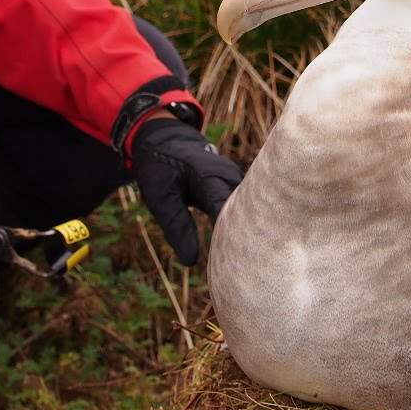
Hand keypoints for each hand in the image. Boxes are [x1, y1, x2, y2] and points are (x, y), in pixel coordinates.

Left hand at [130, 119, 241, 264]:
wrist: (162, 140)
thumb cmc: (160, 167)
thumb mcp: (159, 198)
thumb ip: (177, 227)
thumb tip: (191, 262)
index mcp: (210, 176)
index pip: (231, 212)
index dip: (237, 239)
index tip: (240, 265)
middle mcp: (230, 176)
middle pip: (248, 213)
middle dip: (248, 239)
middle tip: (249, 269)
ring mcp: (236, 180)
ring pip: (249, 211)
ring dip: (246, 233)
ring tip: (250, 262)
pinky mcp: (235, 186)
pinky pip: (245, 208)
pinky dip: (241, 226)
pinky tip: (242, 249)